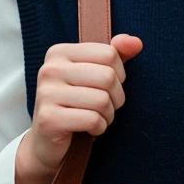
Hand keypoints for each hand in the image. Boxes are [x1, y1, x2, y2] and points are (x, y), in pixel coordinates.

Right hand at [23, 34, 143, 174]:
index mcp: (59, 52)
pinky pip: (93, 120)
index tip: (106, 86)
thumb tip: (136, 42)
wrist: (48, 140)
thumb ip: (116, 54)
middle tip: (105, 106)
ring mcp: (46, 94)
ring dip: (108, 114)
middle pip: (107, 76)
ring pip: (102, 100)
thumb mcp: (95, 74)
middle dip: (116, 97)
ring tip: (97, 117)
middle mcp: (50, 69)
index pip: (109, 53)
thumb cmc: (77, 103)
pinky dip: (99, 128)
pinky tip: (89, 129)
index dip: (118, 74)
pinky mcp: (49, 119)